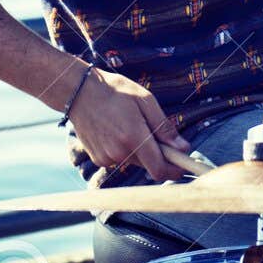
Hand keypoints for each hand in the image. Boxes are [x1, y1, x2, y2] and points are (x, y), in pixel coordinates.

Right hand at [66, 67, 189, 181]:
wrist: (79, 92)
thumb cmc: (116, 92)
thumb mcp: (145, 101)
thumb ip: (164, 127)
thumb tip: (183, 147)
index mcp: (133, 136)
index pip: (158, 168)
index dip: (173, 170)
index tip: (182, 166)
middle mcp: (119, 152)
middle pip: (149, 165)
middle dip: (159, 154)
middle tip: (156, 133)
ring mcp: (107, 157)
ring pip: (136, 161)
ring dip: (142, 150)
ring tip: (132, 125)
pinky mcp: (98, 159)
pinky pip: (121, 159)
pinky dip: (126, 149)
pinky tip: (118, 131)